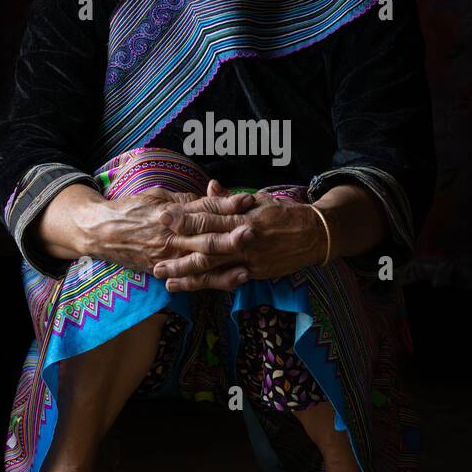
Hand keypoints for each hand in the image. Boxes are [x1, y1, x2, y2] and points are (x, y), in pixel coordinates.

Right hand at [85, 182, 257, 275]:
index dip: (225, 204)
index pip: (202, 209)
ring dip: (226, 264)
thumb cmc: (130, 210)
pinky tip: (234, 280)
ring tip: (248, 264)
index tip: (246, 200)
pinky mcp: (164, 271)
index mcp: (169, 213)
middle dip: (230, 235)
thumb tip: (212, 197)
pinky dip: (214, 280)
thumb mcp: (157, 196)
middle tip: (253, 231)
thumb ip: (186, 201)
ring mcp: (167, 257)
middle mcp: (169, 237)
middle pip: (204, 237)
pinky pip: (192, 278)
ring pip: (201, 261)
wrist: (100, 232)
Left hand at [152, 182, 326, 291]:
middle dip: (179, 251)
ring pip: (214, 268)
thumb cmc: (284, 213)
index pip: (209, 217)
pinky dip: (209, 284)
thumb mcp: (259, 199)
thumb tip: (209, 184)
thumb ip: (230, 198)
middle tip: (155, 254)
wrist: (316, 234)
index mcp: (243, 217)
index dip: (185, 218)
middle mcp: (245, 239)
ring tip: (165, 278)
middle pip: (206, 246)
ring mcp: (250, 259)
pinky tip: (191, 287)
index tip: (163, 217)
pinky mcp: (256, 272)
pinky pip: (228, 280)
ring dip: (188, 274)